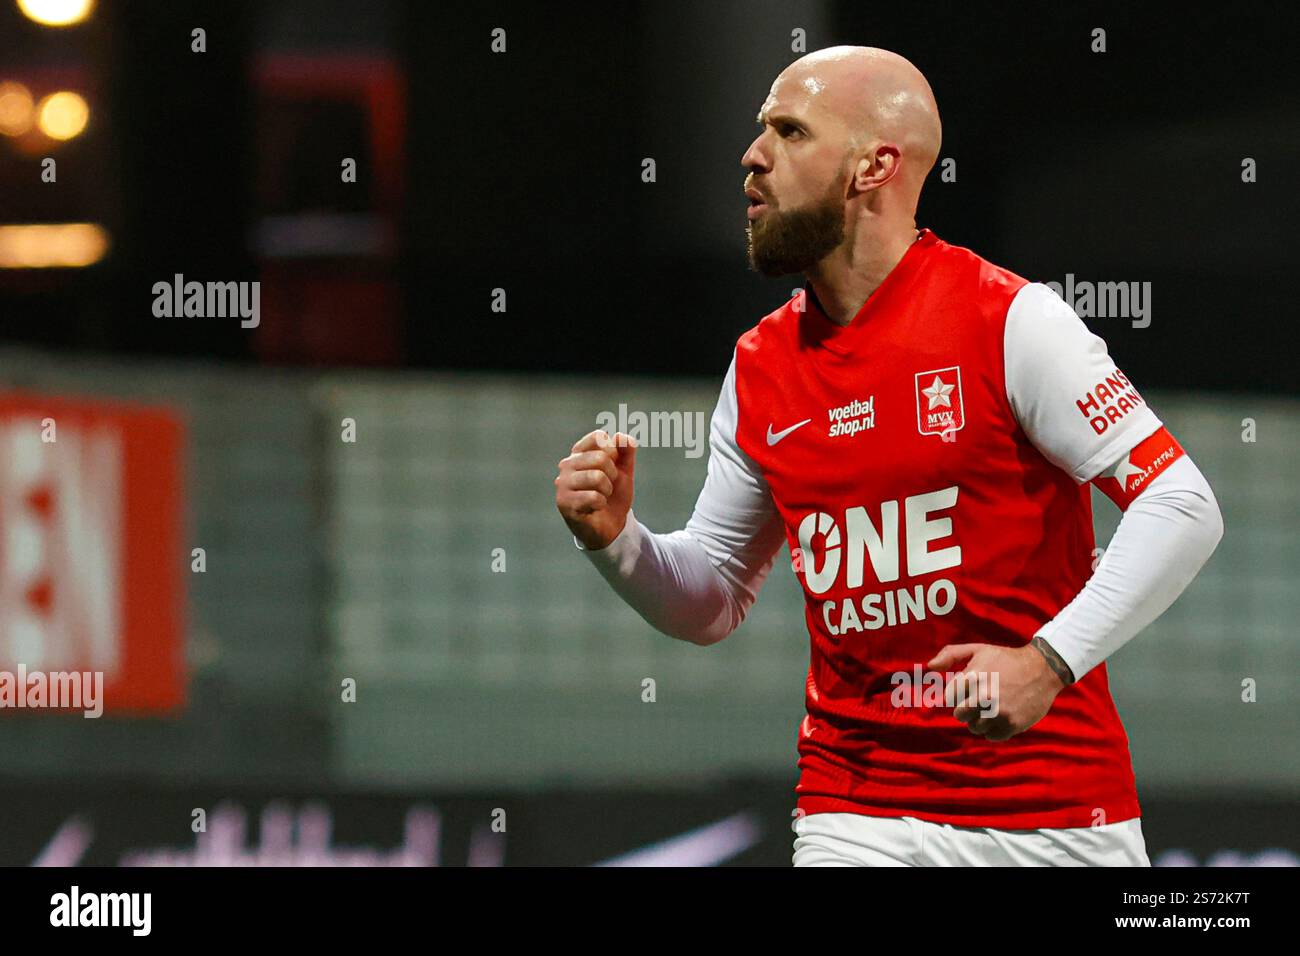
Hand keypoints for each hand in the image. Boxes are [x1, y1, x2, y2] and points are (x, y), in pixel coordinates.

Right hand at [555, 430, 636, 550]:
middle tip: (608, 486)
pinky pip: (593, 496)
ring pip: (597, 477)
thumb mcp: (625, 471)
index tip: (612, 466)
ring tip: (601, 496)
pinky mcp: (564, 502)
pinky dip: (601, 503)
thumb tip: (620, 436)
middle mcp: (567, 464)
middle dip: (613, 474)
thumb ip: (626, 451)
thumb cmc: (613, 496)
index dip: (614, 452)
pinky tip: (595, 508)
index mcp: (579, 453)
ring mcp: (563, 483)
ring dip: (607, 490)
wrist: (610, 526)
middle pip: (601, 457)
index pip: (598, 437)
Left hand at [925, 641, 1069, 741]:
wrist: (1043, 669)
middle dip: (966, 708)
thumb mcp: (977, 650)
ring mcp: (999, 712)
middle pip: (959, 715)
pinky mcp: (1012, 725)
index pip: (949, 698)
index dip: (959, 693)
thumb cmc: (1005, 659)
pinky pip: (991, 736)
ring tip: (993, 706)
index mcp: (972, 678)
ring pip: (974, 727)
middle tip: (981, 699)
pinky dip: (994, 729)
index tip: (971, 687)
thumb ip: (950, 655)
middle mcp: (984, 696)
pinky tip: (1001, 715)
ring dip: (980, 719)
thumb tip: (929, 667)